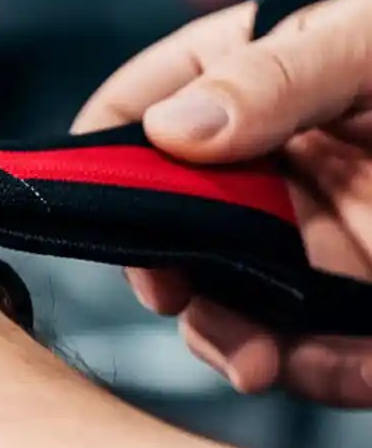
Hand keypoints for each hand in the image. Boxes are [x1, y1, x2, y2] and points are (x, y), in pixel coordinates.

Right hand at [74, 0, 371, 406]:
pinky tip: (354, 367)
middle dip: (170, 271)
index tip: (102, 202)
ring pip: (228, 297)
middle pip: (169, 220)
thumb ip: (279, 76)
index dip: (106, 152)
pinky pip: (313, 348)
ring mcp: (313, 236)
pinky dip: (323, 371)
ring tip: (263, 361)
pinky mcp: (360, 303)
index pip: (144, 103)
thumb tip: (174, 130)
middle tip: (181, 299)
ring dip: (231, 337)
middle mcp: (273, 162)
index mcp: (259, 79)